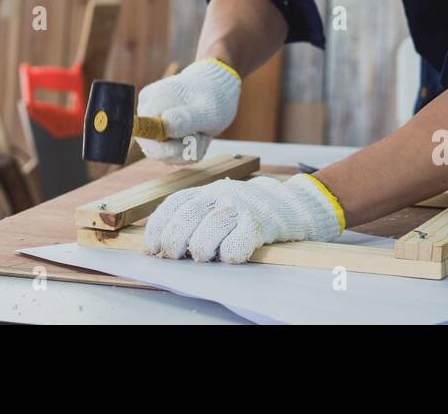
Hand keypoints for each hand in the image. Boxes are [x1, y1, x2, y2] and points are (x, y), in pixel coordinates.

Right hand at [136, 59, 240, 163]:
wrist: (216, 89)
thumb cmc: (214, 97)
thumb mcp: (207, 110)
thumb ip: (186, 118)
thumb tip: (164, 123)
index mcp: (155, 100)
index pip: (147, 137)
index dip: (167, 149)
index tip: (192, 139)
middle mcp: (147, 110)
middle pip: (153, 149)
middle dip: (182, 151)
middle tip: (203, 137)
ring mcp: (151, 121)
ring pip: (163, 154)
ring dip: (187, 151)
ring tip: (202, 134)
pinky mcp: (158, 131)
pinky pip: (170, 152)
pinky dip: (187, 149)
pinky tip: (197, 137)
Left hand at [144, 174, 344, 262]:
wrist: (295, 205)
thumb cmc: (250, 211)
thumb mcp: (221, 203)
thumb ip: (197, 216)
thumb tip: (164, 245)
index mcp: (209, 190)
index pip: (175, 204)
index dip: (159, 226)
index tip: (152, 247)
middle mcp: (223, 194)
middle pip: (188, 216)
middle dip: (175, 241)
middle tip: (175, 256)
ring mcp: (243, 206)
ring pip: (210, 228)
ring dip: (202, 248)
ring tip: (205, 257)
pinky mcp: (262, 222)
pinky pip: (240, 240)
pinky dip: (231, 253)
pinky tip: (232, 257)